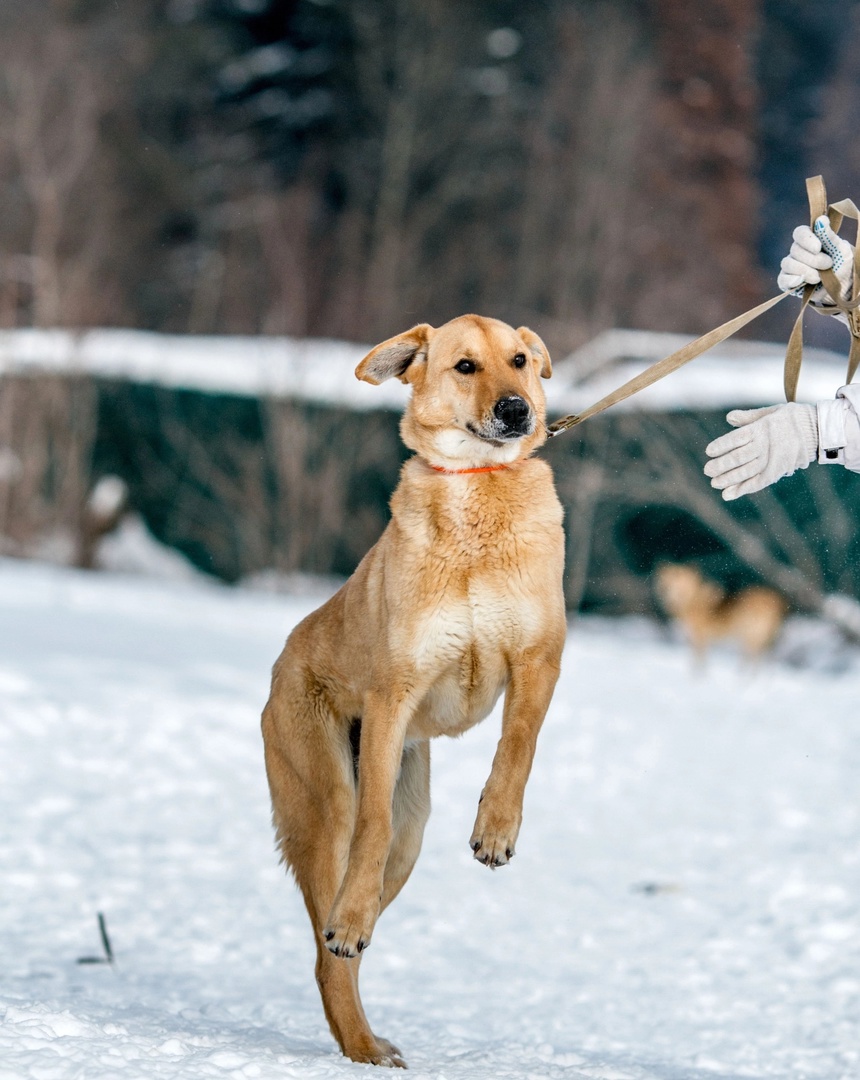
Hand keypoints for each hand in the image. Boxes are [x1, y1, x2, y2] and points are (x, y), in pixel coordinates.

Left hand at [703, 403, 817, 499]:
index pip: (736, 438)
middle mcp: (764, 445)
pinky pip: (758, 482)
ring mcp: (771, 459)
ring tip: (714, 483)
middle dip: (721, 465)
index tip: (709, 452)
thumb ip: (748, 417)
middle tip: (707, 471)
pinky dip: (743, 489)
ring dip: (728, 479)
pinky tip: (729, 494)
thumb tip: (729, 418)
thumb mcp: (770, 412)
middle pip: (738, 457)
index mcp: (760, 429)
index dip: (721, 445)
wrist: (817, 429)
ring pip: (746, 471)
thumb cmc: (790, 418)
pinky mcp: (777, 471)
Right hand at [777, 216, 853, 305]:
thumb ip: (829, 236)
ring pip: (788, 264)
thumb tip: (820, 220)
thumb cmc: (842, 265)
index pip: (799, 233)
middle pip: (795, 250)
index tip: (818, 248)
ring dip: (804, 271)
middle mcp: (798, 251)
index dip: (807, 240)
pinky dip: (791, 280)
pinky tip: (801, 282)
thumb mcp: (840, 249)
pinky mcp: (788, 282)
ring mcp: (791, 267)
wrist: (842, 287)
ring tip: (819, 277)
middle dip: (813, 259)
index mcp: (810, 240)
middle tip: (828, 265)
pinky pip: (782, 279)